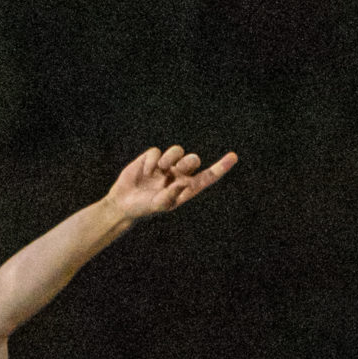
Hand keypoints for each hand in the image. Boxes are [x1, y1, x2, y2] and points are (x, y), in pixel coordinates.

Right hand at [106, 145, 238, 222]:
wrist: (124, 202)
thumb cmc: (144, 208)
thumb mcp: (159, 205)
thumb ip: (170, 196)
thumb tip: (182, 183)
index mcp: (187, 189)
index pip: (207, 177)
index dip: (220, 167)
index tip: (233, 157)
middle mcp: (179, 175)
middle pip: (193, 160)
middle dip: (187, 162)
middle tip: (174, 169)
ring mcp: (166, 166)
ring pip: (177, 151)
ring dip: (170, 158)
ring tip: (159, 170)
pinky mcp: (152, 158)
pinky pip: (157, 151)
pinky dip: (151, 160)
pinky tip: (145, 172)